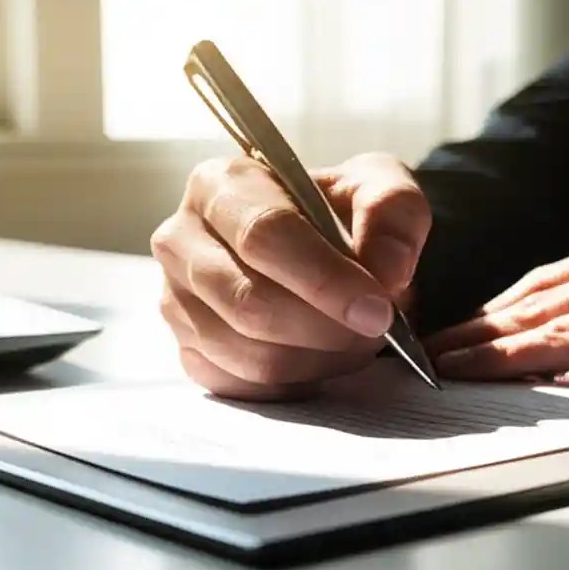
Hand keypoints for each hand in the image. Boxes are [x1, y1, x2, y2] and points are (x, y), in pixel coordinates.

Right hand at [152, 152, 429, 399]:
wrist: (324, 249)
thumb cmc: (341, 213)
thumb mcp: (380, 188)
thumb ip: (392, 211)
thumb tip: (386, 269)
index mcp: (223, 184)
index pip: (264, 235)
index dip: (324, 279)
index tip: (377, 310)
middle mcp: (182, 239)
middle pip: (250, 303)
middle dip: (325, 328)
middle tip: (373, 328)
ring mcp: (176, 300)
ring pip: (247, 353)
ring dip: (317, 358)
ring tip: (353, 339)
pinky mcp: (188, 350)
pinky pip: (241, 385)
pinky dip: (294, 382)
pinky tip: (321, 357)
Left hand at [425, 217, 568, 389]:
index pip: (560, 277)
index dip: (505, 306)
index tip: (464, 329)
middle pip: (541, 289)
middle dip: (479, 321)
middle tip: (430, 346)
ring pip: (550, 310)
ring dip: (486, 339)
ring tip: (440, 362)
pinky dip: (528, 353)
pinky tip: (491, 368)